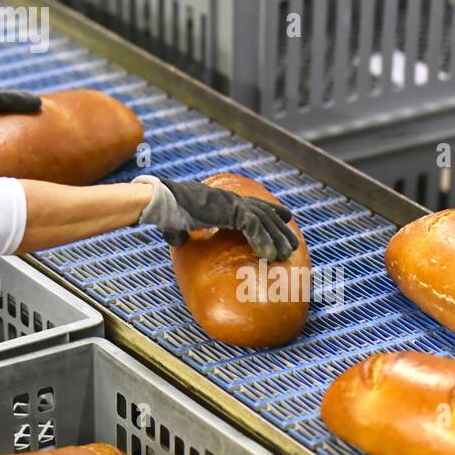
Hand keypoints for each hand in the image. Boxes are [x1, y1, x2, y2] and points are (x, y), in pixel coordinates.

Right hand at [132, 175, 297, 258]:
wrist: (162, 202)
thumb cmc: (166, 211)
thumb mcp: (178, 223)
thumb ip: (181, 232)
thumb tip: (177, 242)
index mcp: (222, 200)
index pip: (253, 205)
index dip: (270, 211)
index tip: (286, 218)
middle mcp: (231, 199)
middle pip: (264, 214)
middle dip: (280, 229)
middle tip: (291, 245)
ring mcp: (232, 203)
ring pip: (264, 221)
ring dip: (276, 238)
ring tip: (286, 255)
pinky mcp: (230, 210)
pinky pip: (253, 227)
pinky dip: (263, 241)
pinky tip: (269, 255)